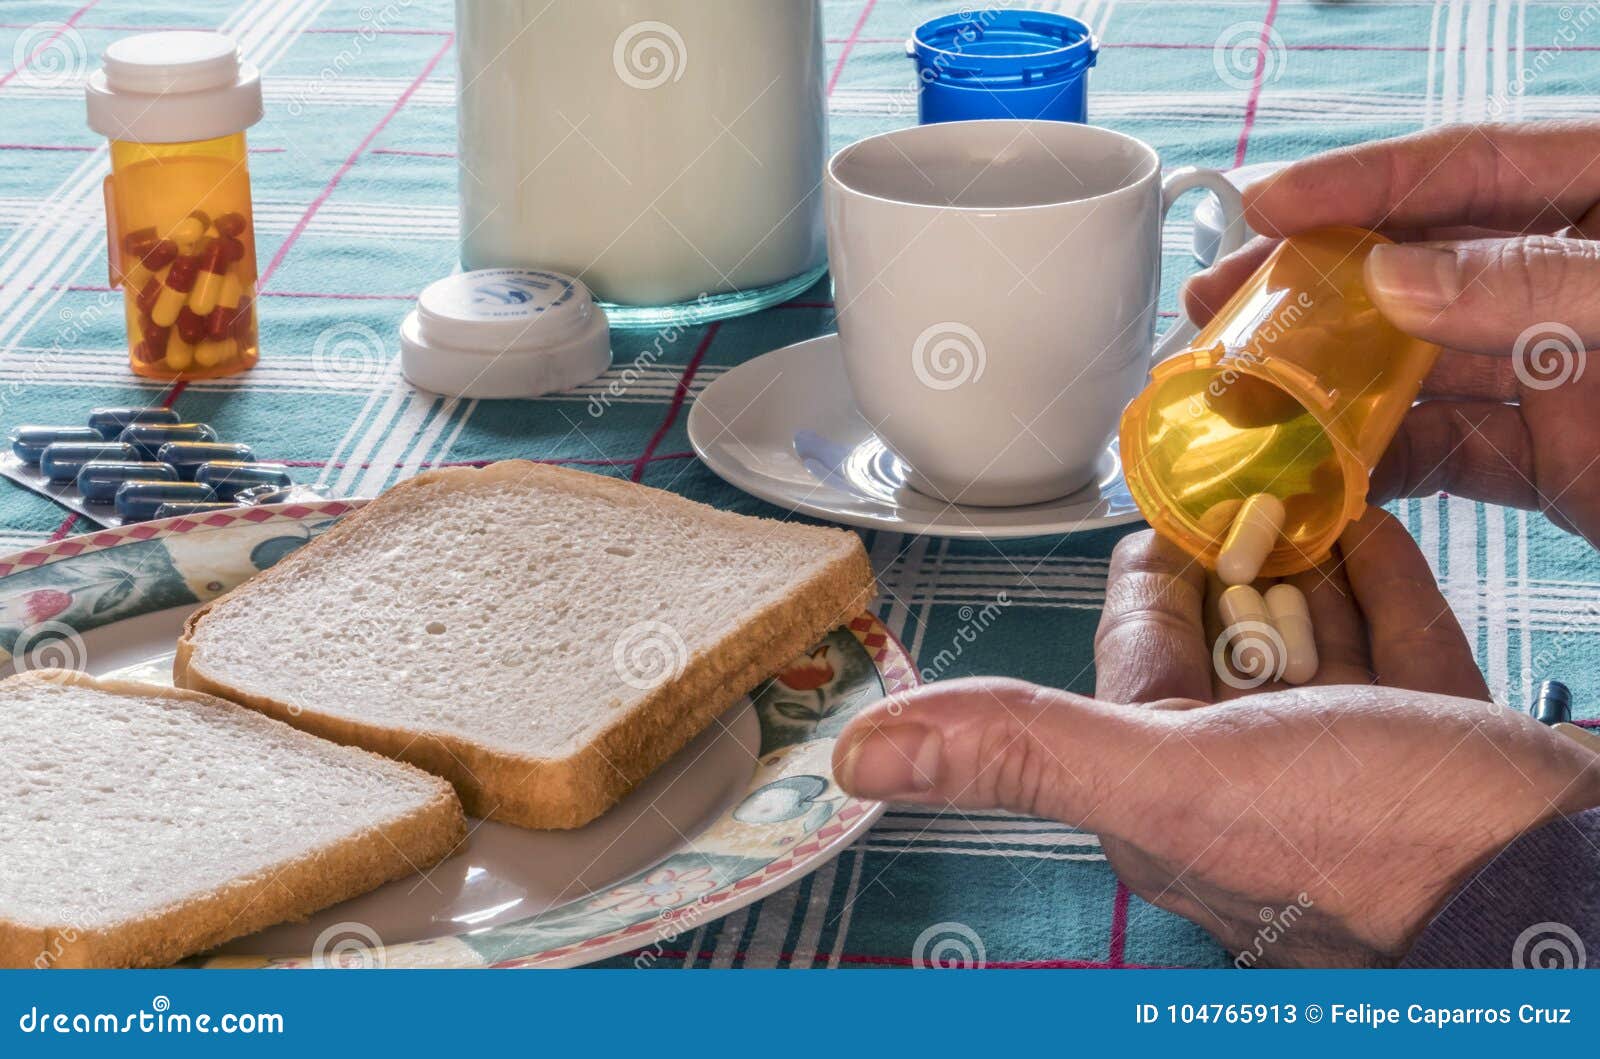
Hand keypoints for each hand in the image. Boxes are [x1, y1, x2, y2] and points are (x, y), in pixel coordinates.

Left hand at [831, 509, 1599, 965]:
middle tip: (1242, 472)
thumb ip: (1027, 750)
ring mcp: (1359, 772)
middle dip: (1228, 561)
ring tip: (1308, 481)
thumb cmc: (1385, 839)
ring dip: (1305, 564)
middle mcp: (1259, 786)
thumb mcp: (1176, 776)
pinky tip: (1377, 531)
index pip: (1136, 661)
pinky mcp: (1444, 752)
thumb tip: (861, 753)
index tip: (1156, 507)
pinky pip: (1402, 648)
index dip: (1143, 581)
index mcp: (1177, 790)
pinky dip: (1384, 585)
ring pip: (1313, 644)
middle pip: (1225, 645)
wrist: (1573, 874)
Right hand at [1184, 121, 1599, 545]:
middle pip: (1413, 268)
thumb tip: (1396, 280)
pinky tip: (1311, 468)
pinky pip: (1444, 453)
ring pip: (1412, 370)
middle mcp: (1561, 281)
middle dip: (1310, 286)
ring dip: (1323, 385)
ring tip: (1237, 397)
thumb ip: (1534, 280)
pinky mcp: (1550, 456)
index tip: (1265, 204)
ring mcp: (1554, 369)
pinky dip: (1374, 464)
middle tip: (1217, 303)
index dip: (1354, 183)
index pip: (1460, 168)